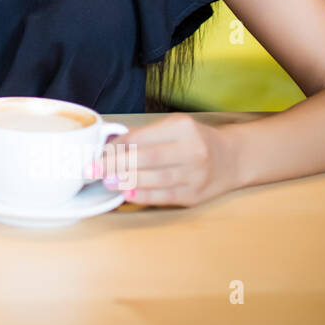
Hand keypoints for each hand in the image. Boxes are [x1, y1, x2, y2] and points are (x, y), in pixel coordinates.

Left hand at [95, 112, 240, 206]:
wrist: (232, 158)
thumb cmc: (194, 140)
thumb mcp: (173, 127)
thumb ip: (144, 136)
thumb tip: (107, 147)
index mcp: (182, 127)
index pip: (141, 137)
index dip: (115, 146)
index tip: (96, 152)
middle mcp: (192, 150)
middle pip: (146, 158)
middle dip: (114, 164)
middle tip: (92, 169)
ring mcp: (196, 174)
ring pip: (155, 178)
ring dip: (126, 181)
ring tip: (106, 181)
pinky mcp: (195, 194)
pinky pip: (166, 196)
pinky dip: (144, 195)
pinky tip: (127, 194)